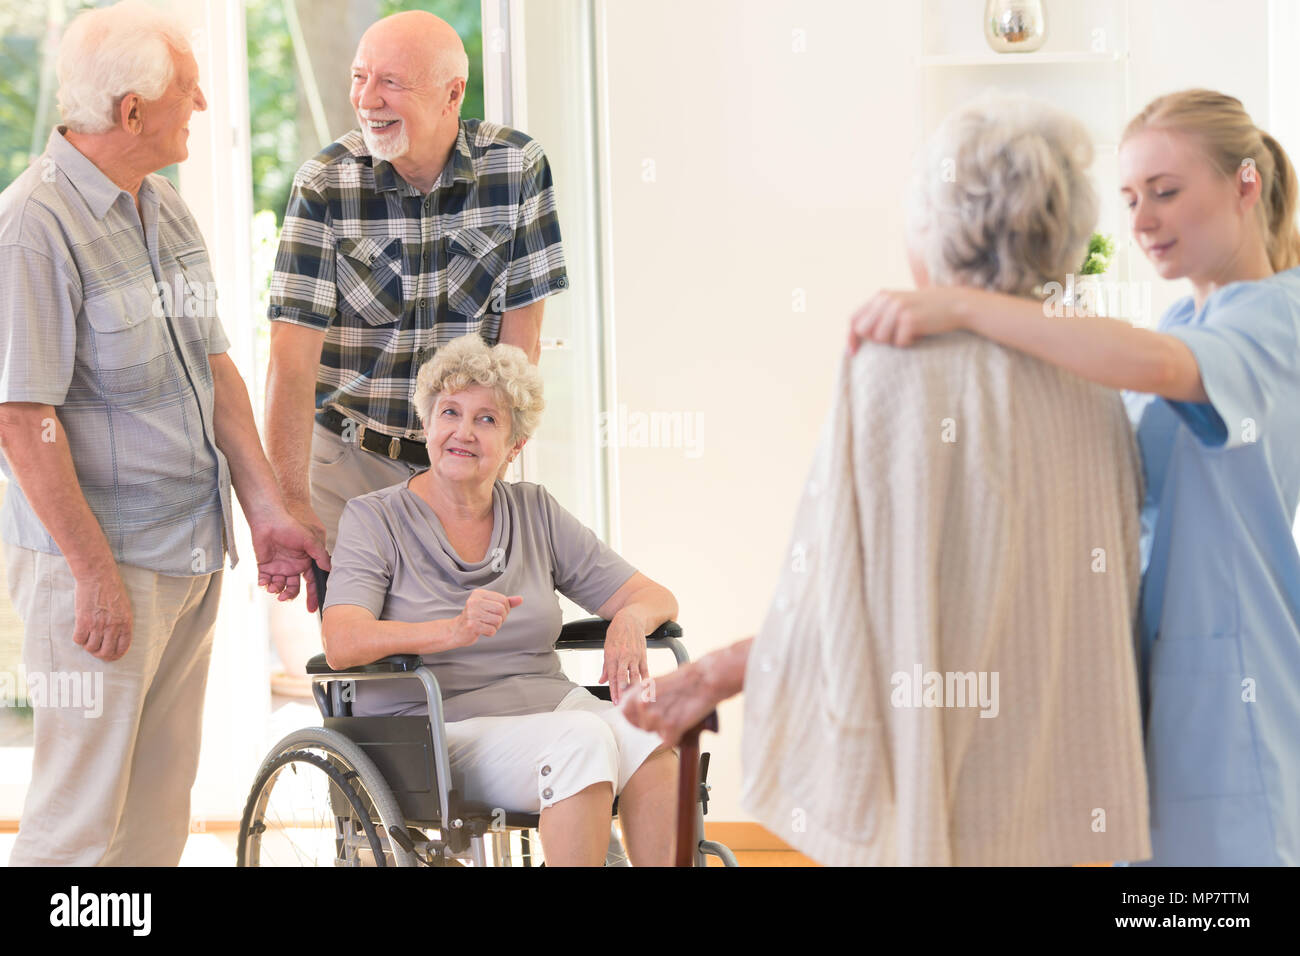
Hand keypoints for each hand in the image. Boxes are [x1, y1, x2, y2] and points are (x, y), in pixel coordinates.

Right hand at [72, 565, 133, 661]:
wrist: (98, 576)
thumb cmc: (111, 588)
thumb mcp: (124, 606)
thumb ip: (121, 622)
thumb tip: (115, 637)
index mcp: (126, 623)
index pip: (122, 648)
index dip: (115, 655)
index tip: (110, 655)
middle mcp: (113, 626)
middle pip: (105, 652)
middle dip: (100, 654)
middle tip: (95, 650)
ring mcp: (98, 625)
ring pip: (91, 648)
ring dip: (88, 646)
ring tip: (88, 637)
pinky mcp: (83, 621)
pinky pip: (79, 640)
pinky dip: (78, 639)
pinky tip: (80, 632)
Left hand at [251, 507, 331, 612]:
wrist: (269, 520)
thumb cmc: (291, 526)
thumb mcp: (311, 541)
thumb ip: (320, 556)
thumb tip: (329, 569)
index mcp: (306, 562)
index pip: (311, 581)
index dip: (312, 594)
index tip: (311, 607)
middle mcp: (293, 566)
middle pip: (294, 588)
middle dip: (290, 595)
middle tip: (284, 598)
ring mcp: (279, 566)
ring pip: (279, 586)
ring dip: (277, 589)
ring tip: (274, 587)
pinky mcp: (265, 565)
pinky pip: (265, 580)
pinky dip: (264, 584)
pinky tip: (265, 583)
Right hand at [449, 589, 522, 647]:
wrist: (457, 630)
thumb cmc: (475, 617)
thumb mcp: (489, 606)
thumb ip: (505, 602)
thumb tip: (520, 599)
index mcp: (478, 594)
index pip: (503, 600)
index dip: (506, 609)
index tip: (498, 613)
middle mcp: (474, 601)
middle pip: (501, 610)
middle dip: (502, 618)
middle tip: (493, 621)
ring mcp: (472, 613)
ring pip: (498, 621)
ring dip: (496, 626)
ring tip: (487, 625)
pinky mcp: (471, 625)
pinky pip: (492, 630)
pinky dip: (490, 633)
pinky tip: (482, 630)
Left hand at [600, 612, 648, 704]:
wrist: (630, 619)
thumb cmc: (617, 633)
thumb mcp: (606, 647)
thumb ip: (605, 666)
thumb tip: (602, 680)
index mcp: (611, 655)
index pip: (612, 676)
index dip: (613, 690)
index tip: (615, 701)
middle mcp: (623, 656)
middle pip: (622, 677)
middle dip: (622, 692)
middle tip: (622, 704)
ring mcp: (634, 656)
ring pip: (634, 675)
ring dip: (634, 689)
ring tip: (634, 700)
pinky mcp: (643, 655)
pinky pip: (645, 670)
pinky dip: (645, 680)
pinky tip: (646, 689)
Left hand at [619, 663, 722, 747]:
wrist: (705, 679)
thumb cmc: (684, 679)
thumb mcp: (655, 682)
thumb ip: (641, 695)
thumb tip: (632, 707)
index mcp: (637, 692)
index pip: (624, 713)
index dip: (634, 717)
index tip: (643, 718)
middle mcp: (643, 704)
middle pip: (641, 726)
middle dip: (653, 724)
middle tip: (667, 715)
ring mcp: (656, 717)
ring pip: (655, 734)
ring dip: (664, 729)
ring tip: (677, 715)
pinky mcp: (670, 728)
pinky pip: (668, 741)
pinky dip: (676, 737)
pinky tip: (683, 724)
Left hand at [848, 287, 967, 351]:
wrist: (954, 304)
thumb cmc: (924, 310)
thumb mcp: (898, 307)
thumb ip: (878, 316)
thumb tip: (853, 340)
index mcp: (880, 295)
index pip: (854, 319)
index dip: (851, 337)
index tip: (853, 353)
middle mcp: (886, 299)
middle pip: (865, 332)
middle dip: (877, 340)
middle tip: (896, 336)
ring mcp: (897, 308)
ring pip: (881, 339)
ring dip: (895, 341)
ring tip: (910, 332)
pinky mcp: (909, 319)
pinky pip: (899, 343)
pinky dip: (908, 343)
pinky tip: (919, 333)